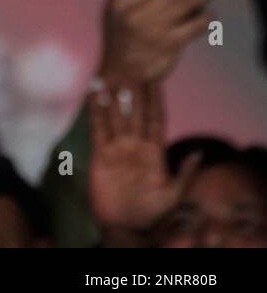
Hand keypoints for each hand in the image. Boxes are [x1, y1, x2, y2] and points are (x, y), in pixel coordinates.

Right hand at [87, 80, 198, 241]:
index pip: (156, 120)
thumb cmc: (153, 210)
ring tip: (108, 77)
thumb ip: (185, 173)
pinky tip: (92, 96)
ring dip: (112, 98)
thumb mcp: (174, 193)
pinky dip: (95, 112)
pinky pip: (97, 128)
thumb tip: (200, 153)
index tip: (156, 81)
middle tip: (131, 70)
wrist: (126, 222)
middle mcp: (136, 144)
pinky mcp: (101, 153)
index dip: (156, 102)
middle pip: (135, 114)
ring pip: (115, 117)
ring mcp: (118, 147)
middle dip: (134, 94)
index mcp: (155, 151)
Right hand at [98, 0, 215, 85]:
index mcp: (122, 1)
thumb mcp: (112, 7)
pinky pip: (193, 28)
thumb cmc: (118, 35)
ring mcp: (155, 30)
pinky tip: (210, 13)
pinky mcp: (170, 46)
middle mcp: (138, 14)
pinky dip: (204, 19)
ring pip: (186, 7)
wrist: (122, 73)